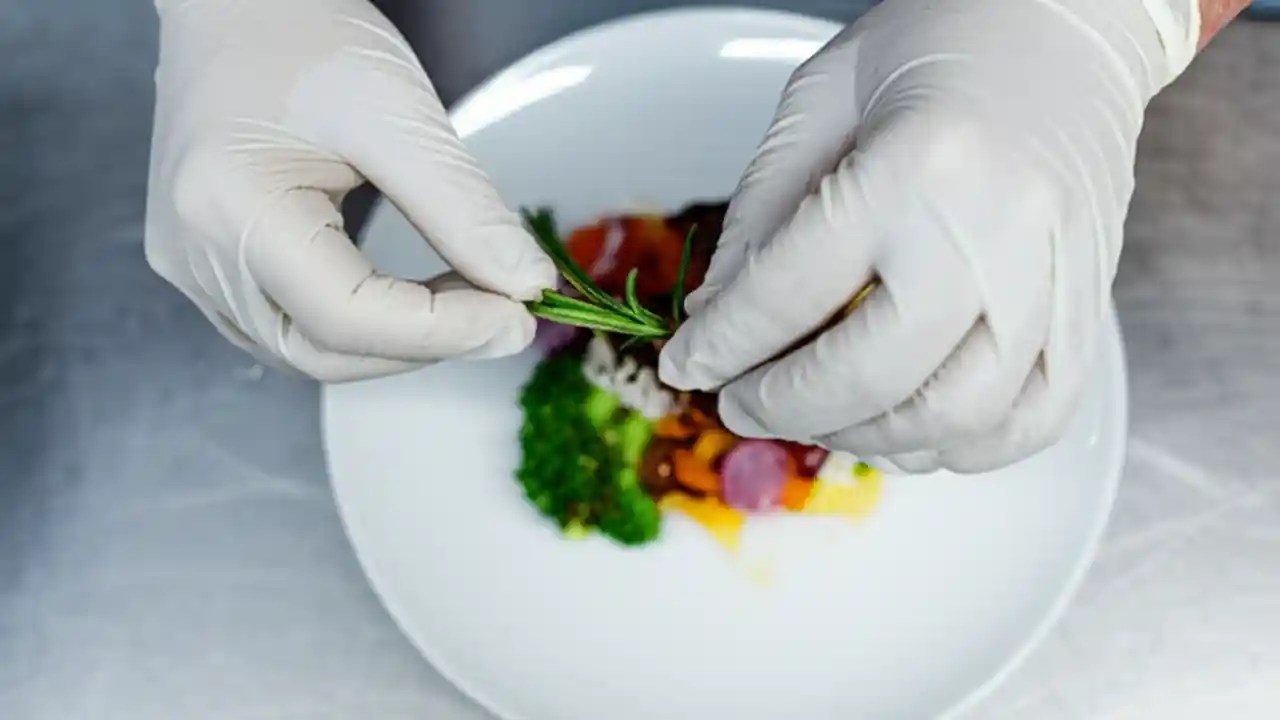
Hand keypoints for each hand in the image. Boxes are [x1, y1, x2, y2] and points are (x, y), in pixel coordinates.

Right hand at [146, 0, 554, 380]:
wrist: (235, 4)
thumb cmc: (302, 35)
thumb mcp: (397, 115)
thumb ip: (463, 209)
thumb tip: (524, 284)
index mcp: (228, 208)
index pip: (346, 317)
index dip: (442, 331)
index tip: (517, 317)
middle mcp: (195, 254)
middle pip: (324, 351)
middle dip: (425, 346)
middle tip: (504, 317)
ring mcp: (194, 266)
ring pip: (310, 351)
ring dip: (398, 343)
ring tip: (468, 300)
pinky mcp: (210, 266)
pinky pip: (292, 325)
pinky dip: (364, 327)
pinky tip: (417, 298)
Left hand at [660, 0, 1199, 471]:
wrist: (1066, 26)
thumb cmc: (935, 46)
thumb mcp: (819, 100)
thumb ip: (762, 214)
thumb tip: (716, 320)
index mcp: (914, 169)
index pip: (789, 293)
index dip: (721, 344)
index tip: (686, 365)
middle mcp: (992, 235)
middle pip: (869, 376)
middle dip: (782, 406)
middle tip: (740, 404)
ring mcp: (1052, 281)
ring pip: (954, 418)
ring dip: (866, 437)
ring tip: (819, 414)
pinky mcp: (1088, 306)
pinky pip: (1034, 418)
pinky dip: (961, 445)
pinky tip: (908, 425)